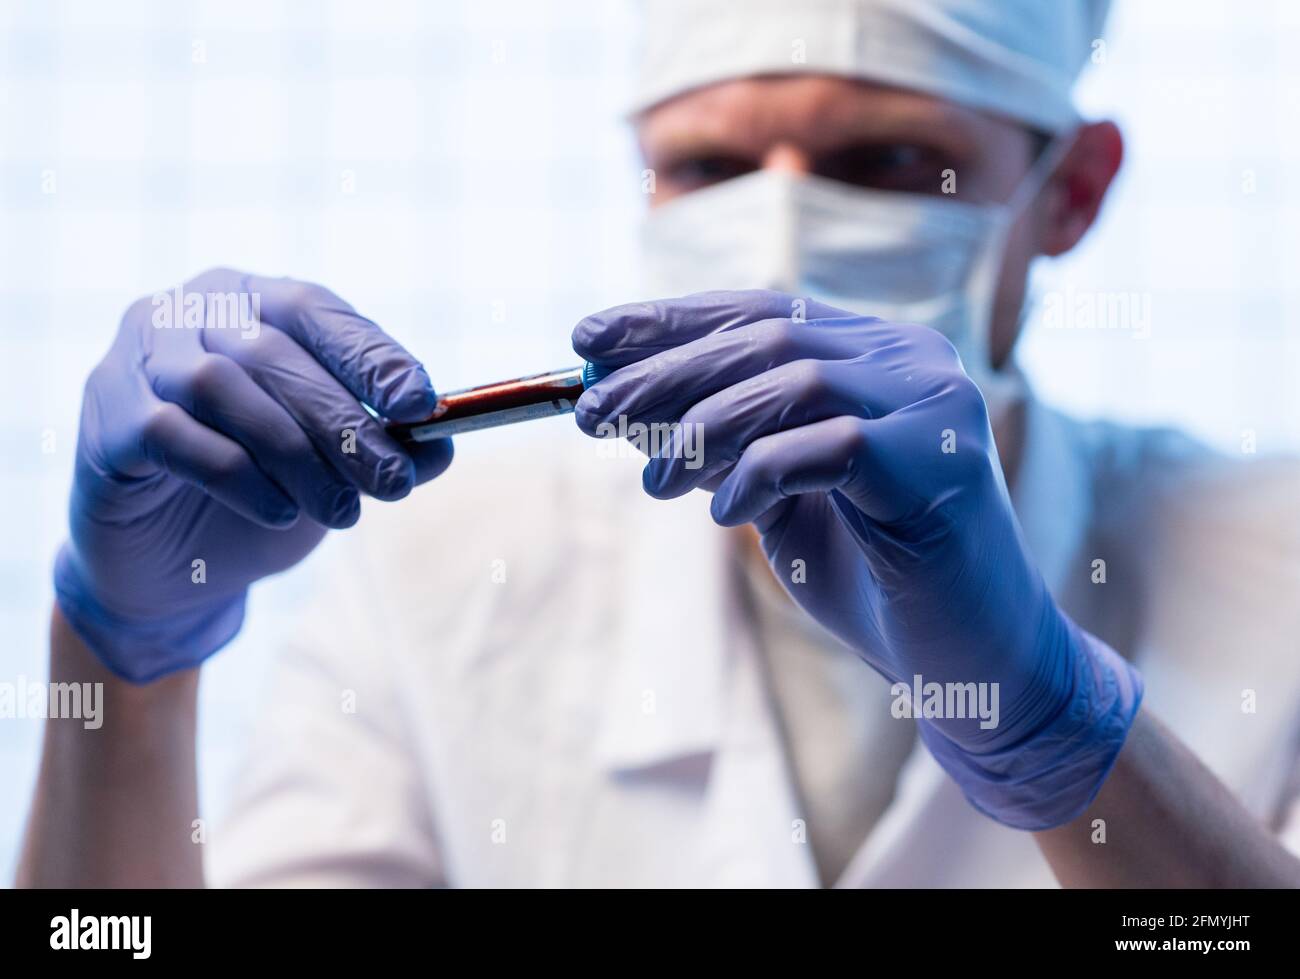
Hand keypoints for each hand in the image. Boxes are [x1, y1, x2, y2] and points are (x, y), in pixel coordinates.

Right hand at [55, 268, 452, 683]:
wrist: (171, 566)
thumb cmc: (262, 495)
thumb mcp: (336, 468)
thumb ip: (387, 446)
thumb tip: (442, 443)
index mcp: (250, 301)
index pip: (316, 310)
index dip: (372, 357)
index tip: (425, 404)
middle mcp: (186, 313)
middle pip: (275, 353)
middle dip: (346, 423)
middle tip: (394, 483)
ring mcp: (136, 361)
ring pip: (225, 390)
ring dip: (297, 457)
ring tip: (341, 513)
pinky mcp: (108, 421)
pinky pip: (178, 438)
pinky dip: (240, 478)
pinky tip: (276, 514)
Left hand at [572, 290, 1140, 828]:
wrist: (973, 662)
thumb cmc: (874, 578)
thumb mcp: (781, 498)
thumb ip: (729, 445)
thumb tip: (629, 405)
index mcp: (875, 353)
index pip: (760, 310)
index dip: (668, 320)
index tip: (586, 340)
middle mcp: (911, 359)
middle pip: (766, 335)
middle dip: (663, 374)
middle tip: (589, 414)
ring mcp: (935, 405)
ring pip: (792, 378)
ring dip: (700, 429)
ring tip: (650, 484)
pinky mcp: (940, 462)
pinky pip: (828, 446)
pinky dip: (760, 473)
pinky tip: (723, 513)